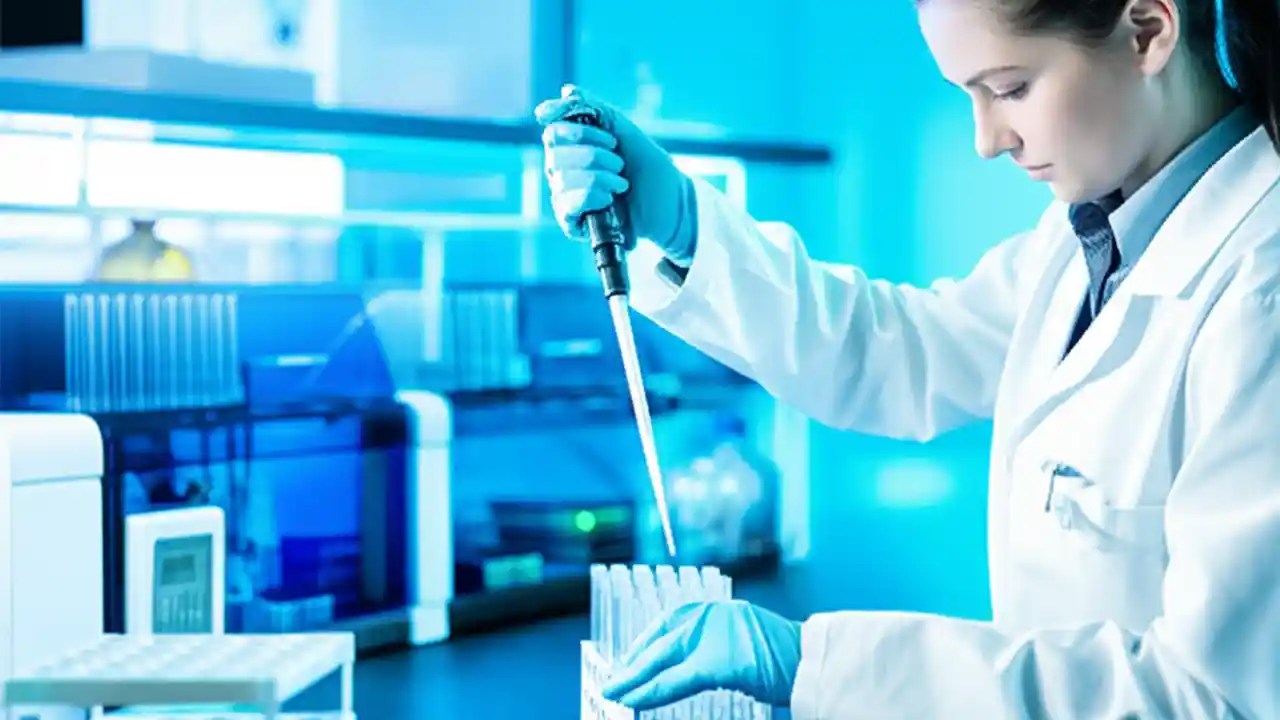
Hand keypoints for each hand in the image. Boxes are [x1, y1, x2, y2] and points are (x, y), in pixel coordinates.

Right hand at [534, 85, 695, 261]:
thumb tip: (565, 90)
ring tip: (622, 184)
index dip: (579, 132)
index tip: (611, 139)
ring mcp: (566, 198)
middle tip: (620, 163)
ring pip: (562, 179)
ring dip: (599, 177)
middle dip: (594, 156)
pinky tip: (609, 200)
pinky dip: (592, 196)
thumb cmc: (649, 168)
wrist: (672, 205)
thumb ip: (593, 108)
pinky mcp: (572, 223)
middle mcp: (563, 171)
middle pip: (555, 155)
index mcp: (572, 148)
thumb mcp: (623, 130)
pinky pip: (567, 204)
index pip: (553, 133)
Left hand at [602, 600, 802, 710]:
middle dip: (632, 664)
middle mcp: (710, 616)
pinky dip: (654, 691)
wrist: (814, 661)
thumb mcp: (743, 643)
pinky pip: (676, 679)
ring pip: (662, 658)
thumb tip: (685, 664)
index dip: (643, 645)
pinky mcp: (717, 662)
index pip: (667, 624)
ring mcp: (713, 635)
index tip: (626, 662)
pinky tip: (636, 699)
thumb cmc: (785, 658)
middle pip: (660, 641)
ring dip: (635, 678)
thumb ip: (714, 645)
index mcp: (715, 611)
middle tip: (611, 682)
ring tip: (615, 693)